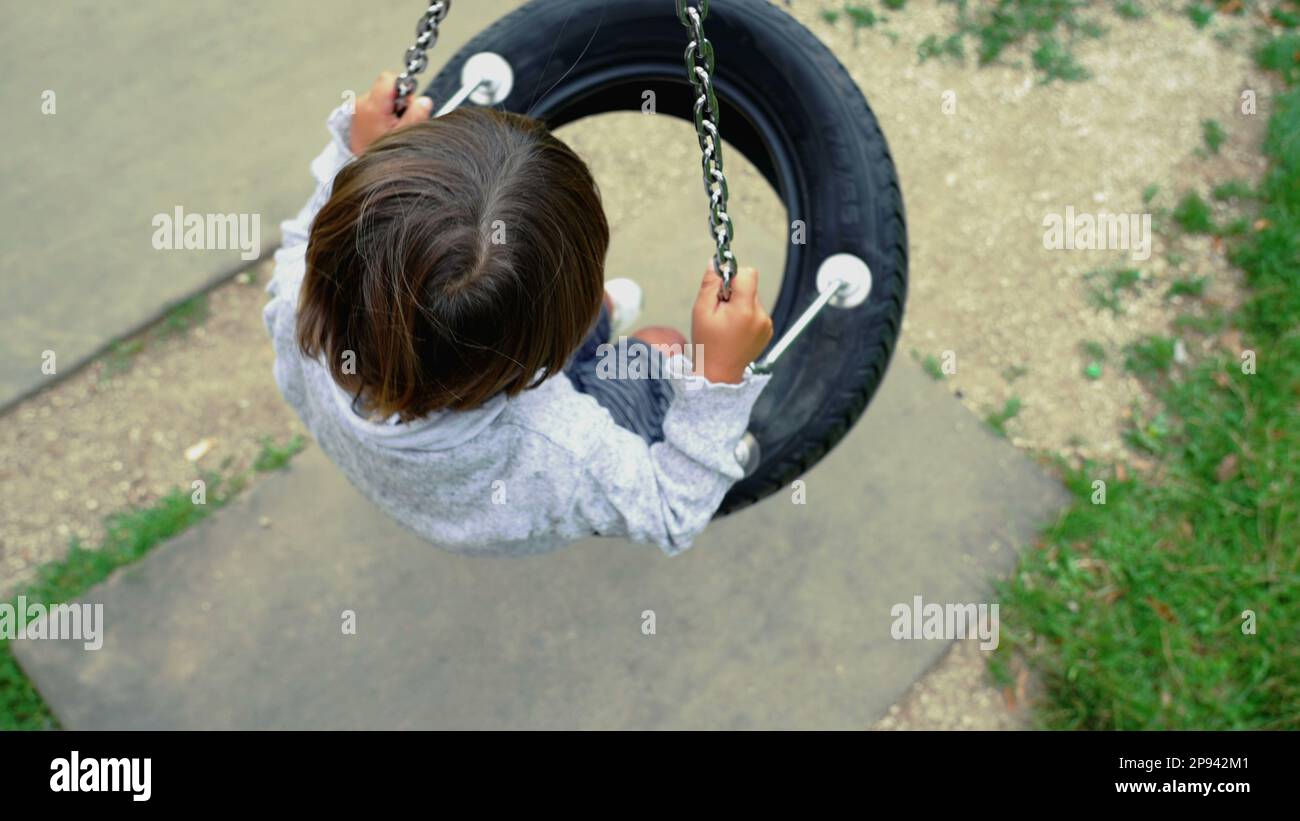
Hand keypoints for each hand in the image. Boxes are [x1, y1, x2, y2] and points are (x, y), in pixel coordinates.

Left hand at [349, 71, 433, 154]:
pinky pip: (374, 105)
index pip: (389, 78)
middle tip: (401, 120)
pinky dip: (381, 114)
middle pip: (386, 87)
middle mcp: (362, 104)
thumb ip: (416, 116)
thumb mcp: (405, 135)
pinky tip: (383, 129)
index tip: (408, 102)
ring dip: (390, 109)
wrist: (362, 166)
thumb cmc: (382, 155)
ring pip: (381, 97)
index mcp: (374, 107)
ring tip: (391, 128)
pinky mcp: (356, 114)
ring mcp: (357, 109)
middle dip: (399, 101)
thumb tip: (425, 101)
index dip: (403, 86)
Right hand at [690, 266, 772, 383]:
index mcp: (745, 309)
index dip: (733, 276)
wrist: (719, 373)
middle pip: (750, 286)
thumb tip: (715, 263)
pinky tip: (735, 330)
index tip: (721, 288)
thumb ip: (710, 284)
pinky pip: (757, 312)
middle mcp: (760, 315)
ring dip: (740, 305)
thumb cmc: (708, 345)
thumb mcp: (701, 311)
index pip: (748, 274)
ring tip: (727, 323)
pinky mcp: (767, 330)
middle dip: (734, 292)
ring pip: (752, 299)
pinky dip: (746, 316)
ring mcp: (766, 324)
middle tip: (720, 311)